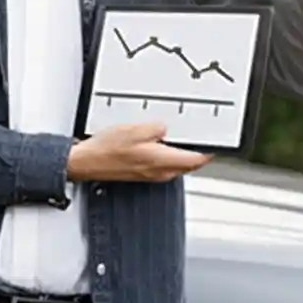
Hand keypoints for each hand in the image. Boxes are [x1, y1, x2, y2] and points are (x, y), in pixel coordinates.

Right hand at [66, 122, 212, 182]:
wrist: (86, 162)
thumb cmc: (106, 150)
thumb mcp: (133, 129)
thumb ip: (155, 128)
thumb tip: (165, 128)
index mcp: (161, 161)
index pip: (195, 160)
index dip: (208, 151)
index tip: (215, 143)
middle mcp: (159, 172)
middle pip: (189, 165)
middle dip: (197, 153)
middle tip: (201, 139)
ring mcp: (151, 175)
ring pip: (177, 166)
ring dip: (183, 155)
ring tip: (182, 139)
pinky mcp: (142, 173)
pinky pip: (164, 166)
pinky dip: (168, 156)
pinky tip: (160, 145)